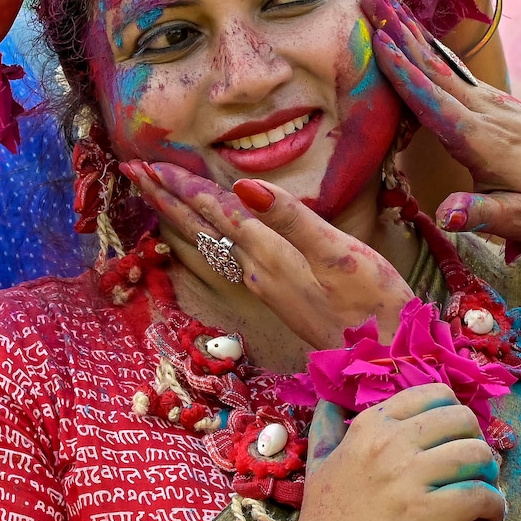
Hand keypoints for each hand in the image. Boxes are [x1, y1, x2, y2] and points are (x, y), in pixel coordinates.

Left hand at [123, 161, 415, 347]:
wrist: (388, 358)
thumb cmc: (373, 302)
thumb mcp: (337, 253)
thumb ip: (291, 218)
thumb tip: (243, 187)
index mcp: (268, 254)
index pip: (215, 211)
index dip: (182, 185)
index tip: (146, 162)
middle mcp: (256, 271)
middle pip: (200, 228)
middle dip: (167, 197)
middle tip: (132, 169)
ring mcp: (265, 285)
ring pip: (210, 243)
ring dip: (181, 215)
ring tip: (156, 193)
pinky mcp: (279, 294)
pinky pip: (226, 256)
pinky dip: (207, 235)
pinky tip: (208, 234)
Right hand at [279, 384, 504, 520]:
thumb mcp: (318, 467)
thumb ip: (326, 430)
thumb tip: (328, 403)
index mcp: (369, 428)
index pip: (434, 395)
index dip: (455, 417)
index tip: (456, 441)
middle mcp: (389, 445)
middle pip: (462, 420)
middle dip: (477, 442)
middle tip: (477, 468)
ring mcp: (409, 479)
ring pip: (477, 454)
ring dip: (490, 473)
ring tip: (486, 491)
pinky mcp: (428, 515)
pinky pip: (481, 495)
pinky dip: (494, 505)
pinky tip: (490, 517)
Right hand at [364, 0, 520, 240]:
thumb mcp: (519, 220)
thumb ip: (479, 214)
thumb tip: (444, 216)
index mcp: (482, 141)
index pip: (435, 101)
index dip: (404, 72)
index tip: (379, 39)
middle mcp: (487, 113)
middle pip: (434, 67)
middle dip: (399, 30)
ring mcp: (495, 103)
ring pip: (444, 63)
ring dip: (412, 31)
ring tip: (387, 0)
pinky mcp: (500, 103)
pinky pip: (457, 71)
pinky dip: (432, 49)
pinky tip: (420, 37)